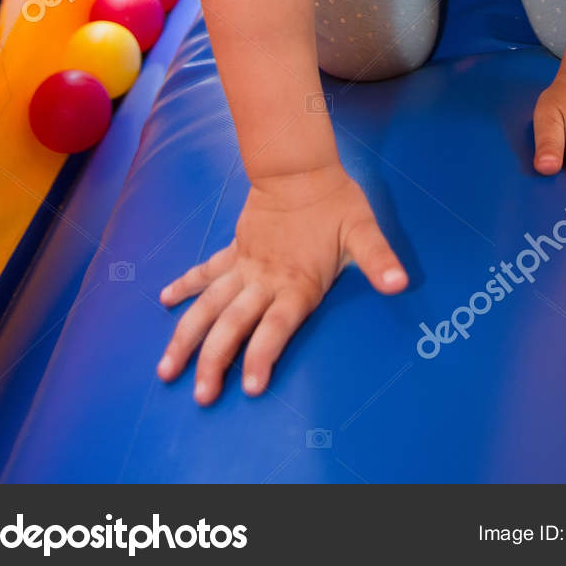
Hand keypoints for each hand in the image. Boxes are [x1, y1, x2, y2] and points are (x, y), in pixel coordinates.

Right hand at [156, 163, 407, 403]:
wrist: (299, 167)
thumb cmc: (336, 202)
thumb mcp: (363, 231)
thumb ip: (379, 259)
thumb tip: (400, 284)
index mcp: (296, 284)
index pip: (275, 327)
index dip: (262, 356)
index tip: (250, 386)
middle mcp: (264, 280)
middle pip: (233, 325)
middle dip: (214, 362)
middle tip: (202, 398)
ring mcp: (244, 265)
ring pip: (208, 306)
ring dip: (186, 337)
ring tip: (166, 369)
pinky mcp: (235, 250)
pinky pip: (206, 272)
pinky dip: (184, 285)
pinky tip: (164, 301)